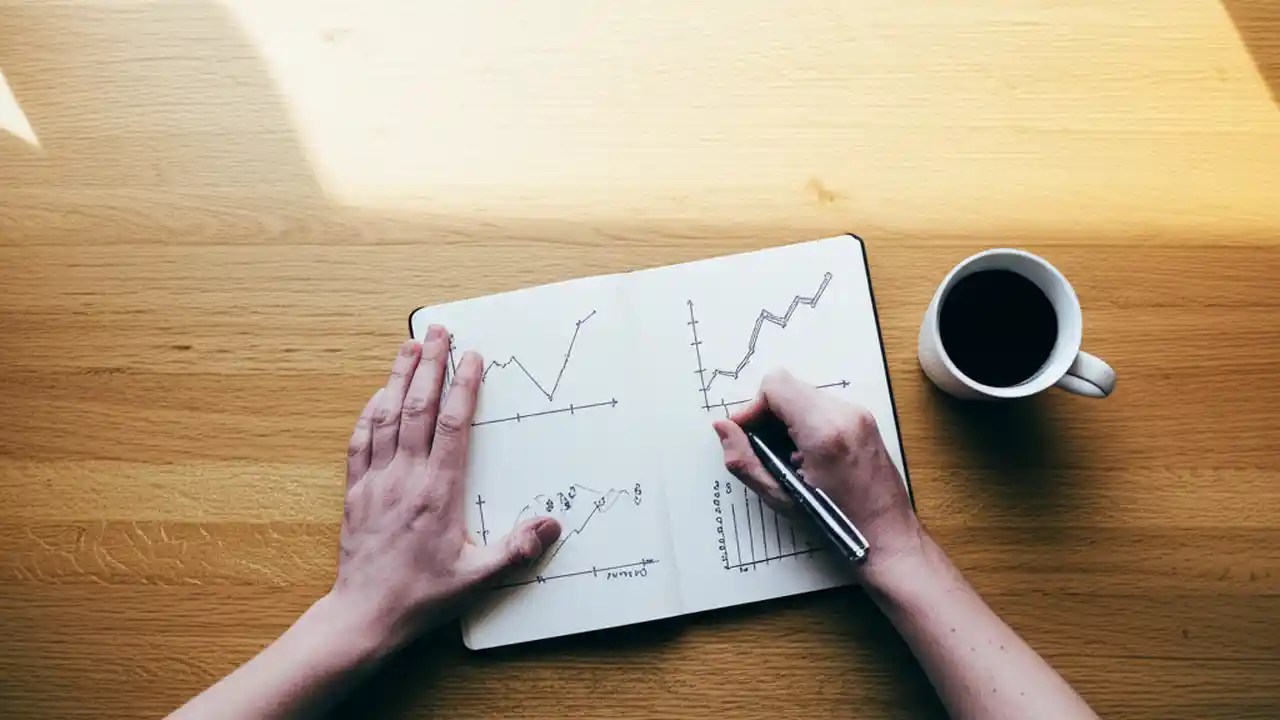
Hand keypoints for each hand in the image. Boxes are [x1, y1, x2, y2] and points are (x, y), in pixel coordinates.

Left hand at [331, 328, 561, 653]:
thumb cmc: (423, 596)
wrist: (365, 615)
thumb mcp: (478, 578)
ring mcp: (376, 482)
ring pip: (386, 416)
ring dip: (397, 377)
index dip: (463, 386)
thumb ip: (516, 550)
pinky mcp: (356, 492)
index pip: (452, 425)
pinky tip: (377, 396)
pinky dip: (369, 413)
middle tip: (438, 331)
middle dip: (428, 364)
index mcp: (438, 492)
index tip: (471, 357)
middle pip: (416, 407)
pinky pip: (360, 441)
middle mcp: (405, 478)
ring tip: (408, 346)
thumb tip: (551, 524)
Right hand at [712, 369, 923, 582]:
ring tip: (787, 458)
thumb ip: (745, 460)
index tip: (746, 435)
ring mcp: (860, 415)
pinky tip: (806, 457)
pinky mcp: (865, 421)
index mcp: (825, 430)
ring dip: (787, 420)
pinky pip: (823, 407)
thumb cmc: (839, 525)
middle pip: (790, 387)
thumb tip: (723, 428)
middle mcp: (846, 414)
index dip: (752, 408)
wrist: (887, 537)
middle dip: (769, 415)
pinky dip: (806, 424)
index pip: (776, 385)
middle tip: (765, 451)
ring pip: (805, 396)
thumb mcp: (782, 497)